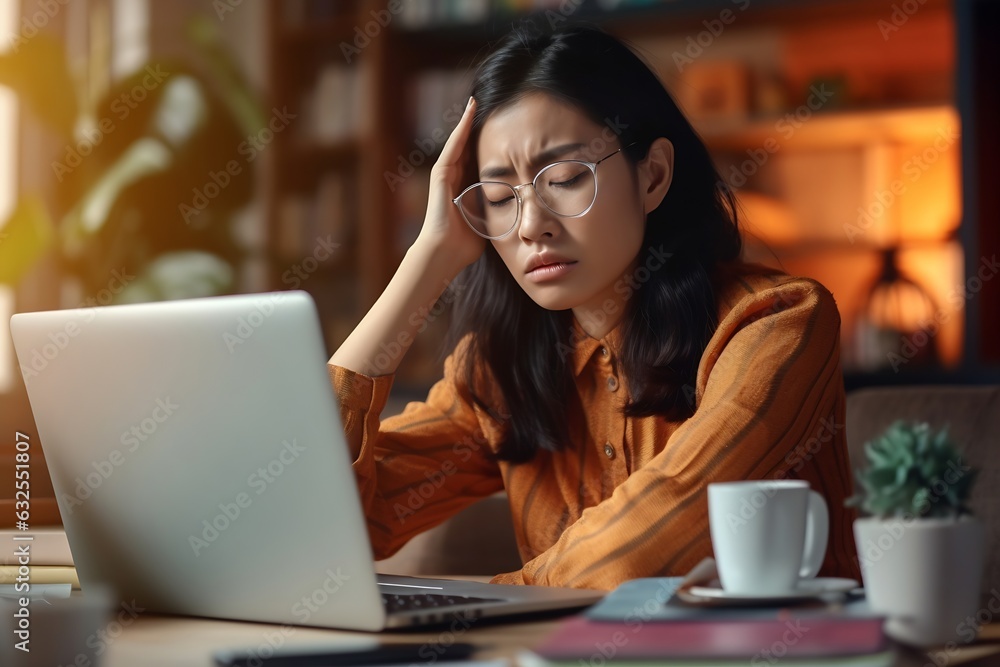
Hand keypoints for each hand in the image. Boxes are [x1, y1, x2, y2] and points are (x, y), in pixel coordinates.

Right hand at [413, 97, 485, 270]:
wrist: (445, 253)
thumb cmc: (465, 245)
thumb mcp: (488, 221)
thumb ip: (498, 212)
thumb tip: (521, 212)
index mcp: (465, 187)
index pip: (477, 158)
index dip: (487, 143)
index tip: (500, 127)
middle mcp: (454, 177)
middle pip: (467, 146)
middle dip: (476, 127)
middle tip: (487, 104)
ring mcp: (445, 174)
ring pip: (458, 142)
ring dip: (467, 121)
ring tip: (476, 101)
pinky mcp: (440, 174)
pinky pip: (452, 147)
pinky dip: (460, 130)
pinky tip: (468, 113)